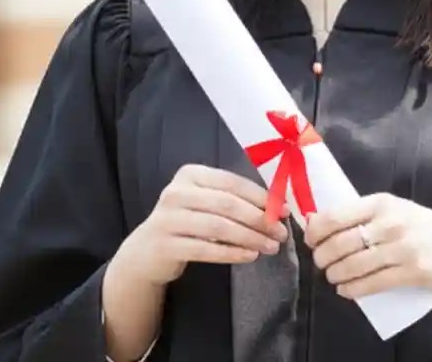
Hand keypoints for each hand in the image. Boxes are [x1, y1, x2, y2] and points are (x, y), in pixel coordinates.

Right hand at [112, 164, 289, 286]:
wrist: (146, 252)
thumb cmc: (188, 222)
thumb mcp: (207, 203)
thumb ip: (235, 199)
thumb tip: (279, 208)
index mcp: (191, 175)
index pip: (233, 183)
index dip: (261, 197)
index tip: (284, 212)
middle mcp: (176, 193)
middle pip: (227, 205)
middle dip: (259, 220)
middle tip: (281, 234)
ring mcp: (167, 219)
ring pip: (218, 227)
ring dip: (249, 238)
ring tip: (270, 247)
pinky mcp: (165, 245)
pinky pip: (206, 249)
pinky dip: (232, 253)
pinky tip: (250, 256)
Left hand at [305, 193, 431, 299]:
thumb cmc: (425, 227)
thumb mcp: (398, 209)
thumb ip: (364, 214)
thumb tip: (317, 221)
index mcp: (383, 203)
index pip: (335, 216)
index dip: (315, 232)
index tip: (311, 240)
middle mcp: (390, 223)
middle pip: (338, 244)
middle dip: (322, 257)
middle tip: (321, 262)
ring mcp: (401, 249)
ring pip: (351, 266)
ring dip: (334, 275)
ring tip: (333, 276)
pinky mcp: (410, 273)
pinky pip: (370, 284)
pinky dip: (351, 289)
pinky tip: (345, 289)